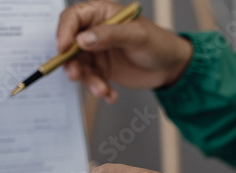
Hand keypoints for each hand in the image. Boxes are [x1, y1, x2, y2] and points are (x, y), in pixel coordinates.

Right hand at [56, 0, 193, 101]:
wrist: (171, 67)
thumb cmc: (158, 43)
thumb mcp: (136, 36)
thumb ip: (109, 35)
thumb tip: (82, 39)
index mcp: (101, 14)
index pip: (73, 18)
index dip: (64, 31)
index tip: (63, 48)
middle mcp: (95, 32)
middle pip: (70, 45)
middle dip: (72, 62)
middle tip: (75, 75)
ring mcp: (97, 52)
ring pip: (80, 66)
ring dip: (88, 81)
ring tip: (102, 90)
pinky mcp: (103, 70)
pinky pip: (93, 81)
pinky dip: (100, 90)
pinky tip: (110, 95)